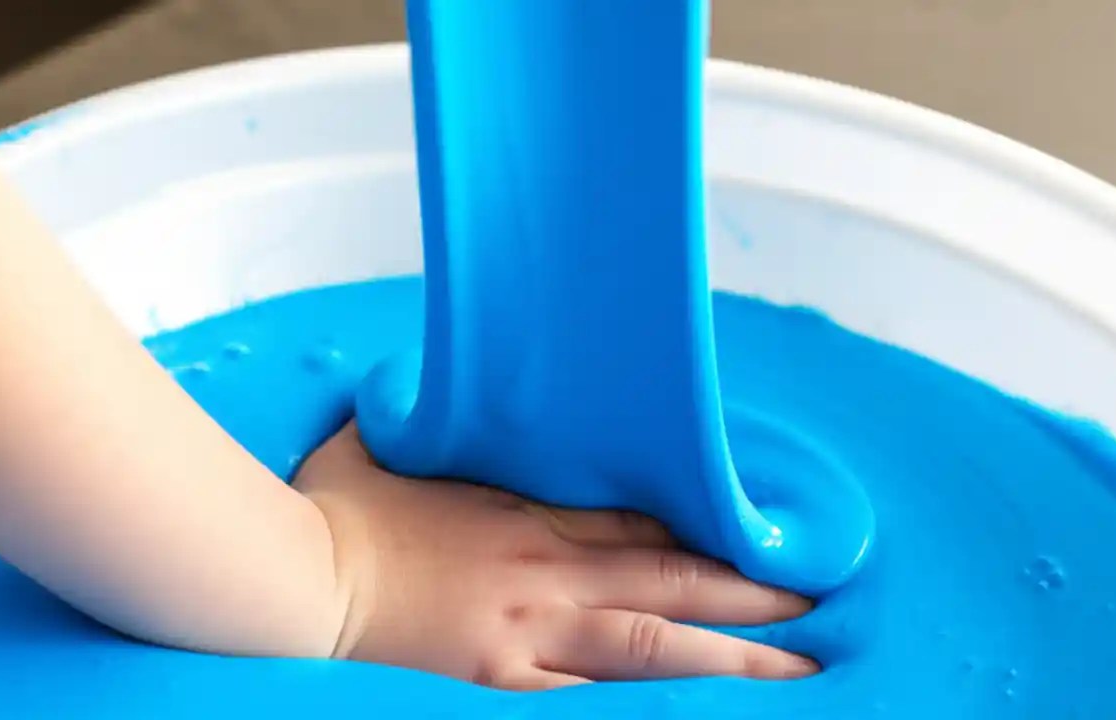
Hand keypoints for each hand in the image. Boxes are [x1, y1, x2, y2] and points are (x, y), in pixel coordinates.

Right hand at [294, 423, 816, 689]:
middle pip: (672, 580)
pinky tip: (697, 712)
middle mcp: (546, 572)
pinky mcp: (503, 679)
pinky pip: (591, 696)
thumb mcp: (394, 438)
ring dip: (731, 656)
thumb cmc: (338, 505)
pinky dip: (646, 703)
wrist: (297, 575)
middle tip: (817, 604)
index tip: (763, 536)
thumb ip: (441, 421)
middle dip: (751, 594)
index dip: (711, 530)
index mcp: (528, 513)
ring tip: (798, 670)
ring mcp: (530, 629)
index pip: (643, 520)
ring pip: (654, 645)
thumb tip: (447, 387)